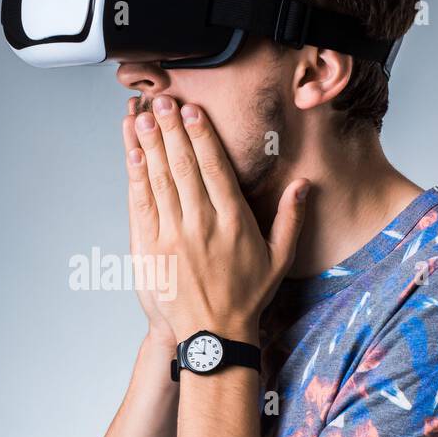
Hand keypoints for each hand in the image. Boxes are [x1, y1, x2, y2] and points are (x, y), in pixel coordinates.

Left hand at [123, 94, 309, 346]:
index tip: (191, 110)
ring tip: (140, 115)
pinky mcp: (151, 250)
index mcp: (233, 221)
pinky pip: (142, 205)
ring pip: (159, 180)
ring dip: (149, 144)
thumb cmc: (246, 297)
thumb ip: (290, 218)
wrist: (212, 335)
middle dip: (170, 129)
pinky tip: (132, 154)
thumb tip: (304, 185)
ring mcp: (173, 236)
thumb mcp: (279, 259)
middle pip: (182, 166)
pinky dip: (136, 177)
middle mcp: (201, 224)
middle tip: (160, 100)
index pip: (213, 167)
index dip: (200, 134)